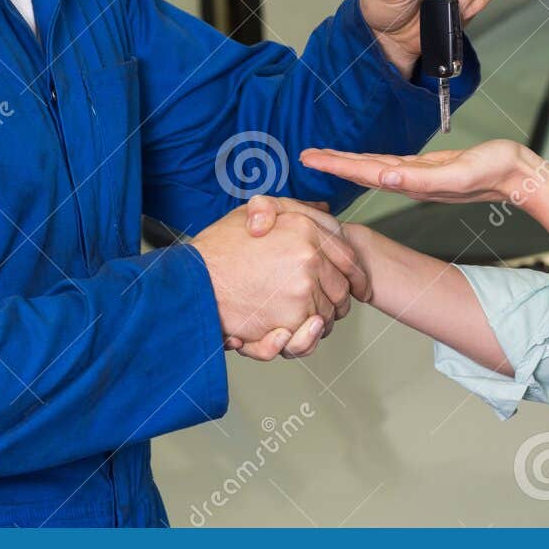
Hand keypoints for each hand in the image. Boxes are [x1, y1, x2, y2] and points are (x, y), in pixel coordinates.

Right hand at [192, 196, 369, 359]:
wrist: (191, 281)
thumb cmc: (217, 250)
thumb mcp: (253, 212)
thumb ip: (290, 210)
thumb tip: (324, 210)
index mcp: (305, 228)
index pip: (348, 256)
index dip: (356, 275)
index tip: (357, 288)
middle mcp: (310, 257)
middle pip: (341, 289)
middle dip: (334, 302)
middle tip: (317, 309)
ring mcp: (303, 289)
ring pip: (328, 315)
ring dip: (316, 323)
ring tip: (296, 322)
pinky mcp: (290, 318)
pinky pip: (310, 335)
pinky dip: (302, 339)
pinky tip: (287, 333)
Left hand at [298, 140, 544, 204]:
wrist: (516, 174)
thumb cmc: (492, 171)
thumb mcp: (457, 174)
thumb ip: (422, 178)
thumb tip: (385, 177)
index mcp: (412, 182)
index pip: (364, 173)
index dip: (336, 165)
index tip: (309, 159)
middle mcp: (410, 181)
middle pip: (363, 171)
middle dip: (333, 164)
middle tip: (304, 156)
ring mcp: (418, 176)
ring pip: (374, 168)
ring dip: (348, 163)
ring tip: (325, 157)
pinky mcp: (429, 168)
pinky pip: (391, 165)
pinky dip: (371, 163)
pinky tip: (363, 163)